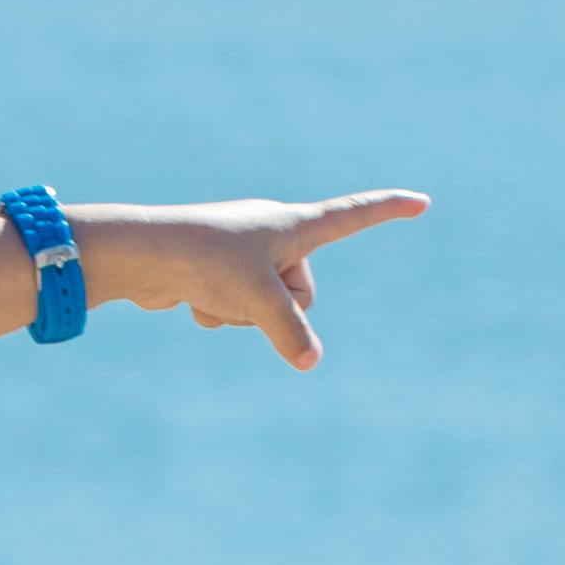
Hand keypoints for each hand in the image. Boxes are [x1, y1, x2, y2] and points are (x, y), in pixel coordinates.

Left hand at [87, 191, 429, 370]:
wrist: (143, 256)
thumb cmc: (207, 262)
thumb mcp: (260, 301)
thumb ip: (291, 333)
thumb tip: (309, 362)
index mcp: (295, 225)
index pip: (354, 215)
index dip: (388, 209)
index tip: (421, 202)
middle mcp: (275, 235)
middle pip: (303, 292)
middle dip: (275, 307)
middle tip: (242, 290)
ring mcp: (247, 255)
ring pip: (267, 308)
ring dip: (241, 312)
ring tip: (214, 290)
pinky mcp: (221, 275)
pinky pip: (236, 310)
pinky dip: (218, 312)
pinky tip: (194, 299)